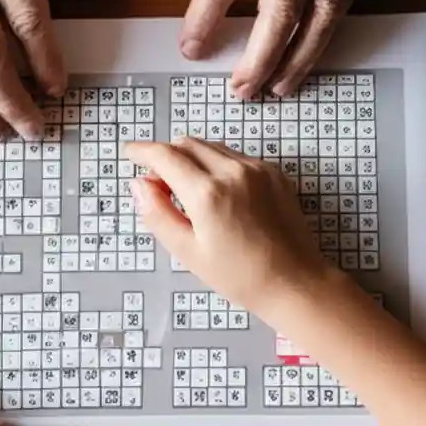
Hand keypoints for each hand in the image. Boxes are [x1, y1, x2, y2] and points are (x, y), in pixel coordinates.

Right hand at [125, 137, 338, 313]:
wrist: (295, 282)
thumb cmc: (239, 276)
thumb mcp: (188, 252)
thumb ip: (158, 214)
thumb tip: (139, 184)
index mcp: (207, 193)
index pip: (164, 156)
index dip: (142, 151)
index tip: (130, 153)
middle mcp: (232, 171)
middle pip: (187, 143)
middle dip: (166, 155)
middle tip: (158, 183)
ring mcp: (257, 168)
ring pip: (211, 147)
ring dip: (191, 157)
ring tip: (188, 191)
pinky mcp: (274, 172)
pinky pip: (235, 156)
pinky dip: (217, 164)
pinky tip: (218, 193)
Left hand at [148, 0, 425, 97]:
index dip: (206, 15)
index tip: (191, 46)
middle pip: (276, 11)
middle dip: (256, 57)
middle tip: (238, 90)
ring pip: (316, 17)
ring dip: (296, 60)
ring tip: (275, 89)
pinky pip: (342, 3)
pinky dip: (327, 37)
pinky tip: (310, 58)